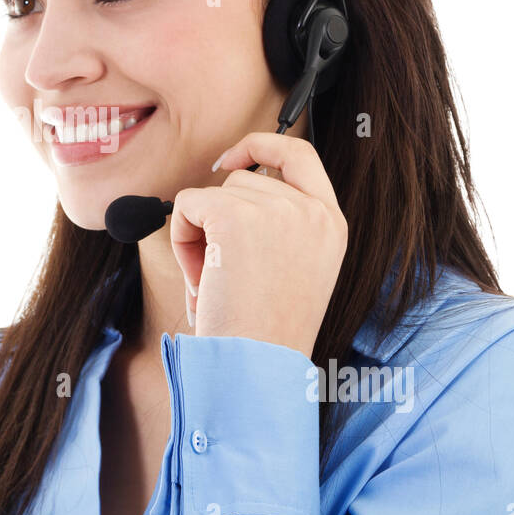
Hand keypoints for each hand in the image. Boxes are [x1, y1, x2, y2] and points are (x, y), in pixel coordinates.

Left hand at [170, 131, 347, 358]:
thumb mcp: (292, 271)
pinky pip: (186, 205)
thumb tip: (226, 187)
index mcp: (331, 223)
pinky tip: (203, 280)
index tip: (230, 161)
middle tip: (224, 276)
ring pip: (211, 195)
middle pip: (242, 182)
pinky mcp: (234, 216)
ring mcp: (275, 209)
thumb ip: (278, 225)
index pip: (300, 155)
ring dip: (200, 235)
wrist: (257, 366)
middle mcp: (310, 211)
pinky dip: (182, 240)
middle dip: (219, 221)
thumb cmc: (265, 333)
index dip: (262, 147)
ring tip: (218, 284)